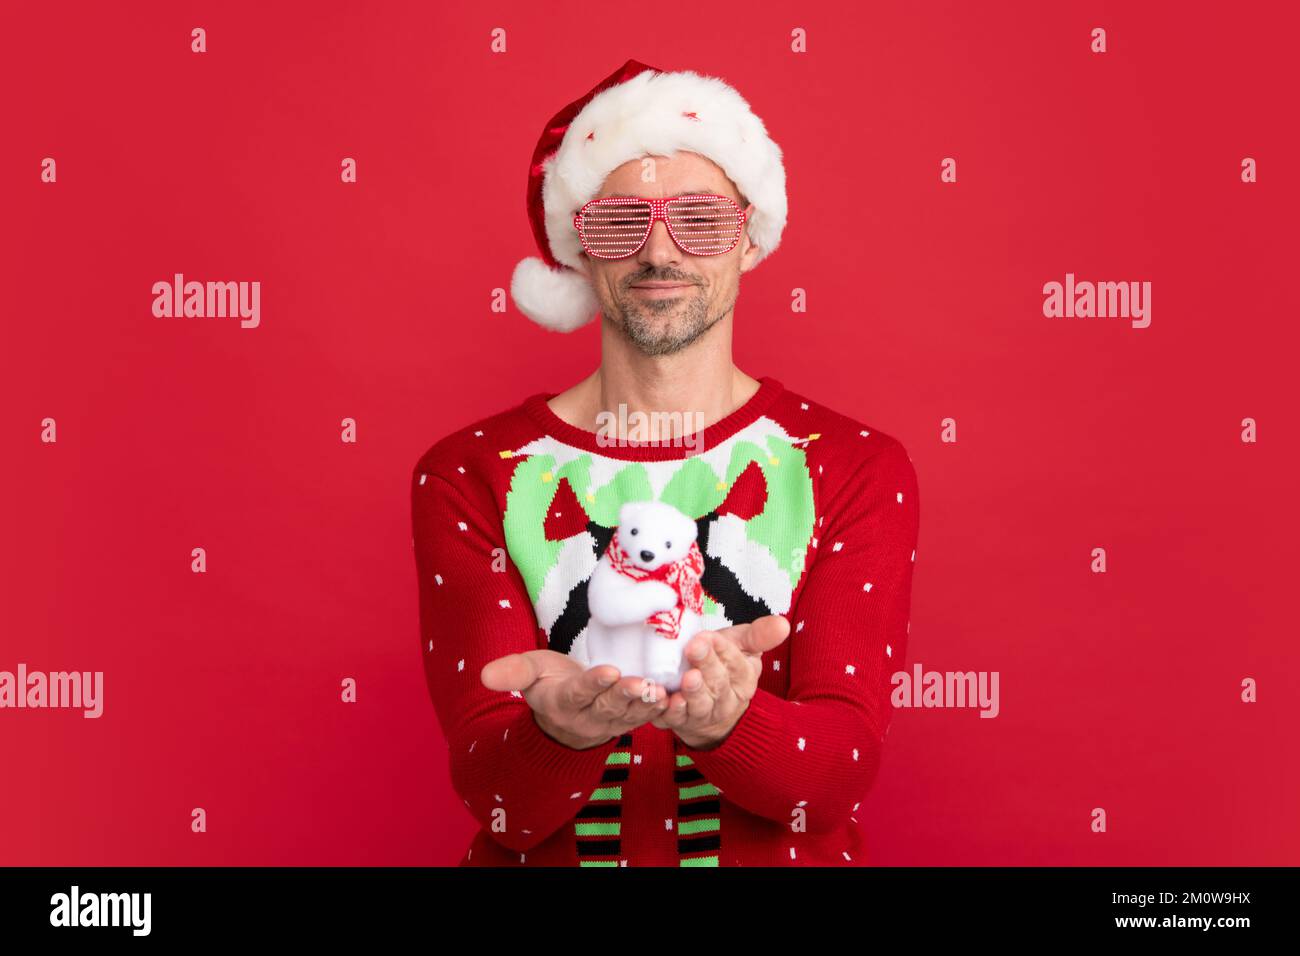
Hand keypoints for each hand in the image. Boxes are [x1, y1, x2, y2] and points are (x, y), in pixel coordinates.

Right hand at [480, 650, 669, 749]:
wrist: (567, 711)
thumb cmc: (550, 682)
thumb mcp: (530, 672)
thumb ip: (512, 672)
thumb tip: (484, 675)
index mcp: (562, 702)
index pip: (578, 694)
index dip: (594, 684)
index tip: (608, 671)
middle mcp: (588, 717)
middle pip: (608, 706)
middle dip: (625, 695)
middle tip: (641, 683)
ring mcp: (612, 722)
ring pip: (631, 714)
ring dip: (647, 704)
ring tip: (661, 690)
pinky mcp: (630, 721)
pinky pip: (648, 717)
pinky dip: (663, 708)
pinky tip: (677, 696)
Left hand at [650, 615, 791, 748]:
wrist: (712, 714)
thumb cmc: (724, 669)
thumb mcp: (743, 648)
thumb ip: (759, 635)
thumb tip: (783, 624)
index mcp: (743, 679)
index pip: (736, 663)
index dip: (722, 649)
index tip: (708, 635)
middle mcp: (726, 700)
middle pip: (718, 683)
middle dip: (707, 665)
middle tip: (694, 648)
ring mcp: (702, 714)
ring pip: (699, 705)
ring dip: (693, 692)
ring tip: (687, 678)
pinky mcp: (678, 722)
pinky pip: (674, 719)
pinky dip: (670, 710)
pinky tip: (665, 698)